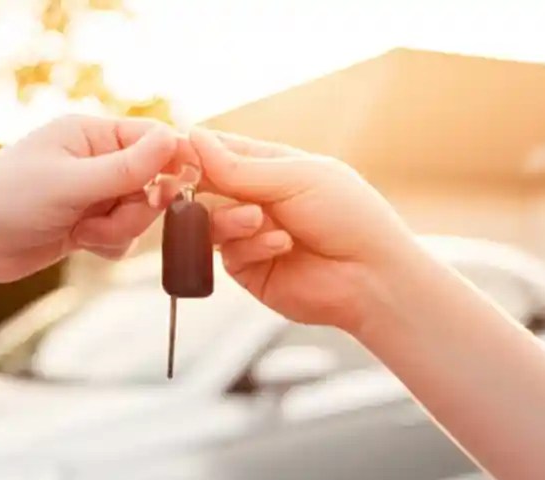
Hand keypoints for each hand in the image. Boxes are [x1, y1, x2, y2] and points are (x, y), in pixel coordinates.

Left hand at [0, 114, 186, 282]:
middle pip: (152, 183)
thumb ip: (127, 167)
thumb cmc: (8, 198)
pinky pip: (122, 236)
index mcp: (92, 134)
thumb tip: (174, 140)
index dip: (172, 162)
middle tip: (103, 218)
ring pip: (139, 215)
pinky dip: (108, 244)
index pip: (153, 139)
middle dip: (136, 209)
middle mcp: (96, 160)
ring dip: (118, 230)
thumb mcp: (73, 182)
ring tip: (81, 233)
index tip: (180, 187)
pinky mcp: (85, 224)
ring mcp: (92, 194)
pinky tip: (78, 244)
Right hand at [189, 129, 416, 331]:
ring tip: (258, 220)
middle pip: (206, 187)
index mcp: (272, 167)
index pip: (221, 151)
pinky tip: (282, 245)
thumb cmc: (349, 216)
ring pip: (210, 221)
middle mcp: (258, 200)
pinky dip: (251, 246)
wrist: (372, 276)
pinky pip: (229, 253)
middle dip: (197, 185)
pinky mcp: (250, 270)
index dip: (195, 149)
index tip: (172, 150)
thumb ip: (239, 166)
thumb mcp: (296, 177)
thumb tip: (192, 137)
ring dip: (231, 218)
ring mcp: (251, 236)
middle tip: (186, 186)